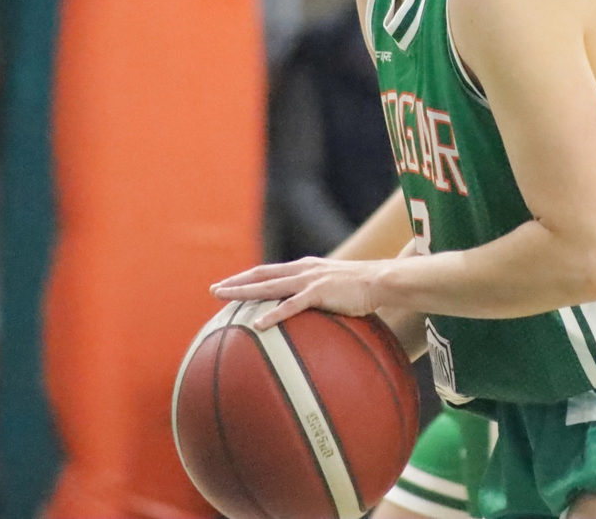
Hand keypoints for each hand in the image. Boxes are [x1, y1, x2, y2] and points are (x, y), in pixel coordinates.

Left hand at [212, 257, 387, 329]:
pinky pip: (290, 306)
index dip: (247, 277)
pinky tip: (257, 325)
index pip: (269, 272)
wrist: (381, 281)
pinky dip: (272, 315)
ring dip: (243, 292)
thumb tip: (312, 316)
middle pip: (261, 275)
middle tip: (214, 290)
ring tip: (223, 298)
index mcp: (305, 269)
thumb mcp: (337, 289)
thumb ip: (321, 298)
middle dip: (236, 282)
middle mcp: (302, 270)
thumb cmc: (363, 289)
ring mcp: (309, 280)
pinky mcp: (319, 293)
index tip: (229, 284)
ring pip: (268, 287)